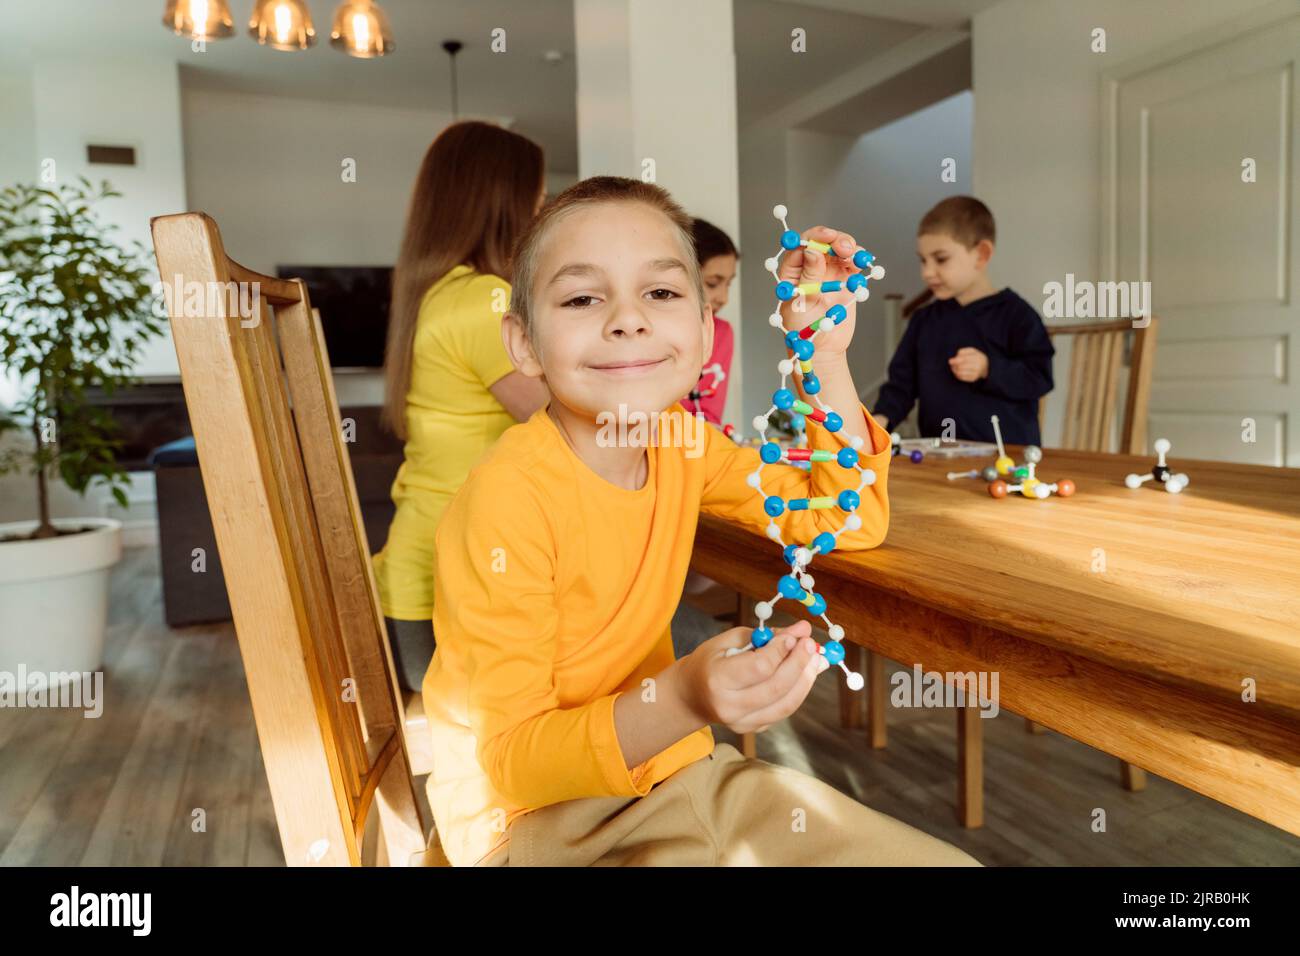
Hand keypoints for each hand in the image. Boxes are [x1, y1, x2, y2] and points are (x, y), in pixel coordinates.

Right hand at [674, 619, 826, 733]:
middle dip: (800, 663)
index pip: (759, 667)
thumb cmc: (709, 662)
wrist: (690, 696)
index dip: (782, 651)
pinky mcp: (752, 730)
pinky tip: (803, 674)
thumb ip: (766, 635)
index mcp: (718, 679)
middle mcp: (729, 706)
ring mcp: (741, 722)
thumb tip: (802, 629)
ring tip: (815, 659)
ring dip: (806, 680)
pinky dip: (797, 692)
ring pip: (786, 705)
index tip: (796, 636)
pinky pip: (782, 711)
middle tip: (812, 644)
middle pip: (777, 687)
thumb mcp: (730, 640)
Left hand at [777, 227, 862, 359]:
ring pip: (839, 249)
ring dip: (848, 247)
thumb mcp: (801, 303)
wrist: (823, 348)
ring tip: (854, 255)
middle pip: (822, 243)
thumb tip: (812, 251)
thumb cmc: (803, 330)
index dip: (814, 237)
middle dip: (835, 240)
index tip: (827, 237)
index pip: (800, 246)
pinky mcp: (844, 279)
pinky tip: (862, 262)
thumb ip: (808, 277)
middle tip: (845, 247)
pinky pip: (852, 263)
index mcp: (792, 272)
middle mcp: (810, 267)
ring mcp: (828, 272)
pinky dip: (859, 259)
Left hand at [948, 347, 988, 381]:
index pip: (965, 359)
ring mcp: (976, 374)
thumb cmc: (975, 357)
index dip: (956, 360)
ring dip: (954, 370)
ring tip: (953, 368)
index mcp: (978, 357)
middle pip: (961, 366)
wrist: (985, 367)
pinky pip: (962, 378)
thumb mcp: (971, 351)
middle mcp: (978, 366)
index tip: (949, 361)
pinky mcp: (973, 379)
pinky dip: (957, 375)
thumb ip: (962, 351)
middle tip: (951, 365)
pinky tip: (957, 372)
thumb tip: (954, 358)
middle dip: (954, 366)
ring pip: (960, 373)